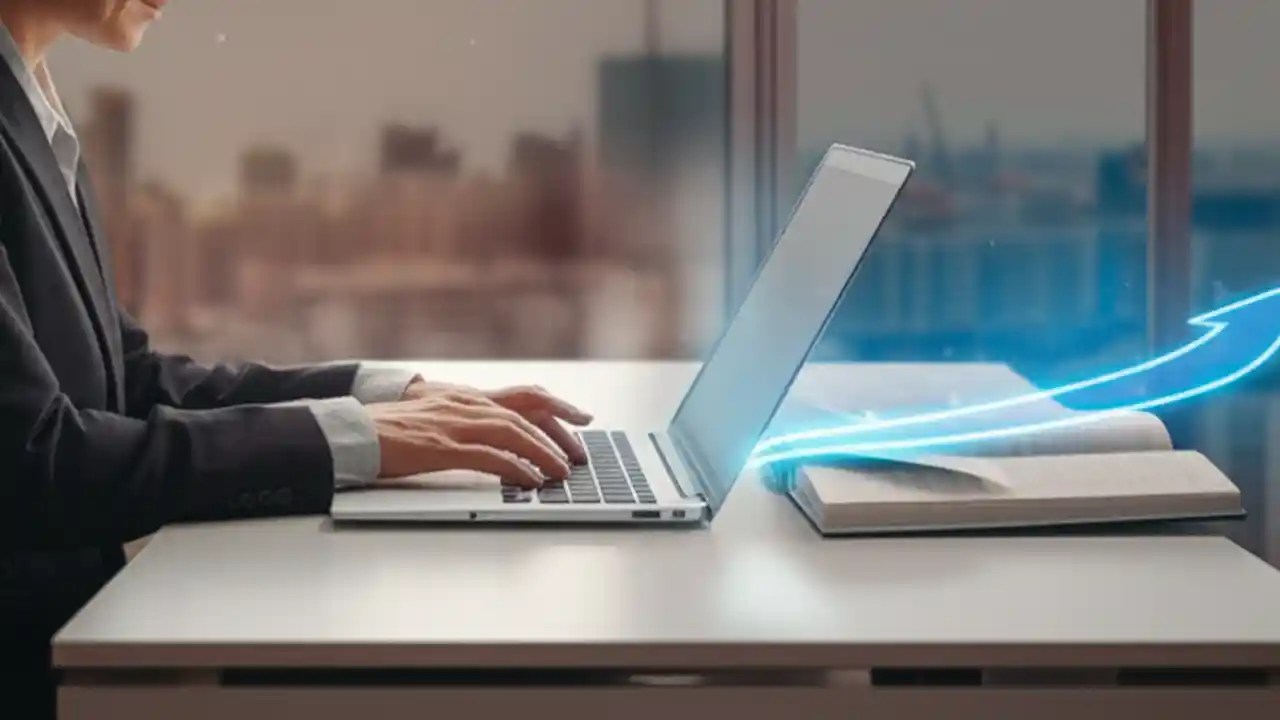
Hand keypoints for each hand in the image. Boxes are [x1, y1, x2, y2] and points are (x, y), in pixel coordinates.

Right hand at [370, 393, 569, 487]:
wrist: (351, 431)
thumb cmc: (385, 430)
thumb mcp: (430, 416)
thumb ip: (458, 421)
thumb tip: (486, 441)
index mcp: (463, 397)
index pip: (519, 400)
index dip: (552, 410)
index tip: (577, 420)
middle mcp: (463, 404)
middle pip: (523, 415)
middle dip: (556, 436)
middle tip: (576, 455)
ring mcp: (453, 424)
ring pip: (513, 433)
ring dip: (543, 453)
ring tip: (561, 471)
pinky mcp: (442, 446)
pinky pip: (490, 456)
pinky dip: (516, 467)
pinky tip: (531, 479)